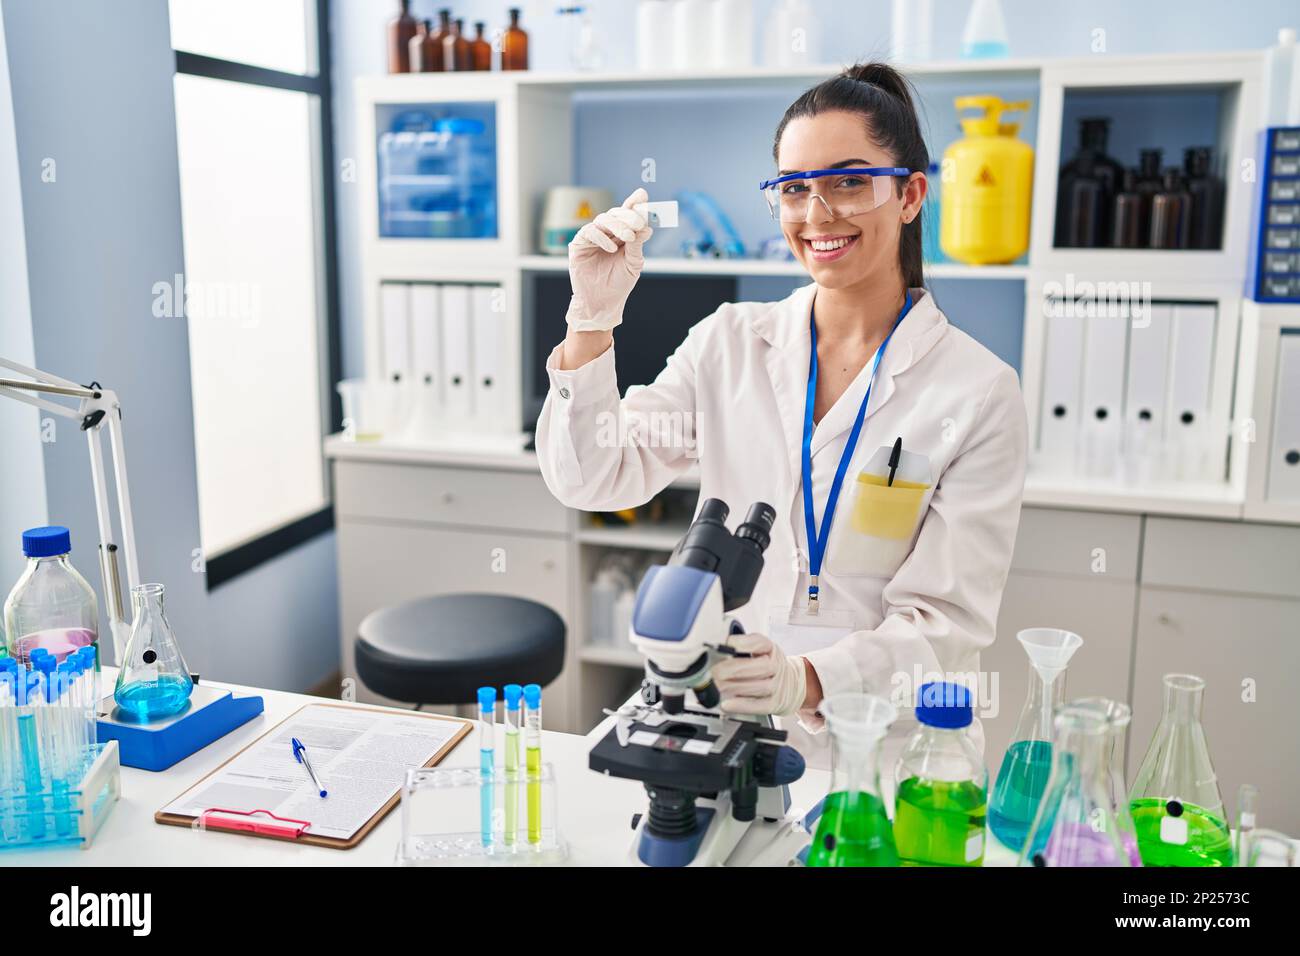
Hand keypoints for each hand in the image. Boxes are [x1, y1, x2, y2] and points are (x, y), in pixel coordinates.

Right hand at [565, 187, 652, 332]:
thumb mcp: (633, 263)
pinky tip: (611, 248)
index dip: (634, 202)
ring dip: (617, 225)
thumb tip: (646, 228)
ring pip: (603, 220)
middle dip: (629, 215)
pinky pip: (589, 232)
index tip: (643, 195)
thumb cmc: (619, 283)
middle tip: (639, 222)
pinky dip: (601, 237)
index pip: (627, 213)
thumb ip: (637, 245)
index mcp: (621, 234)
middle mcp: (606, 232)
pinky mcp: (578, 245)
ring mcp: (591, 237)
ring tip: (628, 236)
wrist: (603, 303)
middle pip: (616, 213)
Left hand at [712, 632, 807, 716]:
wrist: (793, 684)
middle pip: (759, 667)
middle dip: (732, 669)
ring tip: (716, 686)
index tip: (725, 645)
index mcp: (771, 649)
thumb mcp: (761, 650)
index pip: (758, 643)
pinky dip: (742, 705)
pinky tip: (727, 704)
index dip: (741, 644)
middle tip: (713, 671)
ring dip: (734, 687)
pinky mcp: (775, 704)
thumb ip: (742, 647)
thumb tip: (718, 648)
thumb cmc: (769, 665)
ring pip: (758, 687)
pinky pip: (759, 706)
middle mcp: (777, 667)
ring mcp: (778, 687)